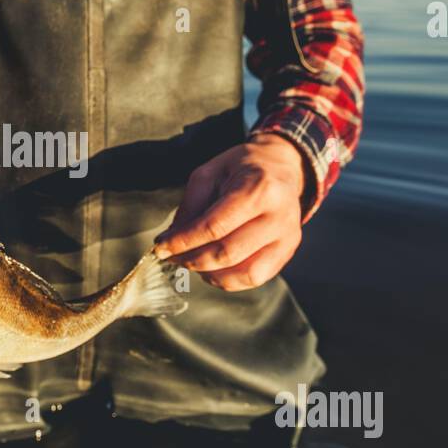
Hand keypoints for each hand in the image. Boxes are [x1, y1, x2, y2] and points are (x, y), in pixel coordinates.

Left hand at [153, 134, 307, 290]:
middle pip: (227, 253)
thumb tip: (172, 240)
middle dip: (191, 259)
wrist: (283, 166)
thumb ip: (190, 205)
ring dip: (209, 273)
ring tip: (191, 262)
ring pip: (243, 273)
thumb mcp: (210, 172)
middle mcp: (278, 216)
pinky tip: (211, 269)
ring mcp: (287, 236)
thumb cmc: (242, 167)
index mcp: (258, 188)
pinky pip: (255, 278)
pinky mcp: (288, 251)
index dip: (182, 241)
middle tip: (171, 256)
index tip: (160, 247)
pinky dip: (228, 280)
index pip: (213, 226)